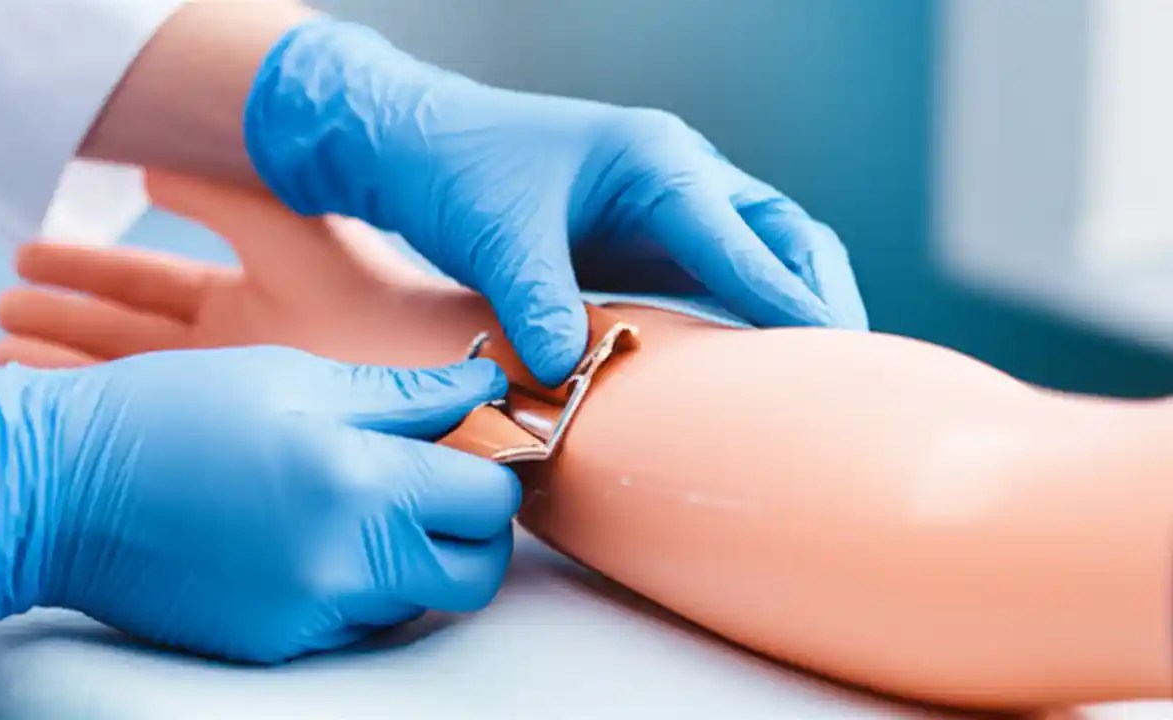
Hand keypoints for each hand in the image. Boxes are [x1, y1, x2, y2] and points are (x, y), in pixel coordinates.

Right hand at [0, 347, 518, 662]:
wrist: (61, 490)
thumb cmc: (177, 412)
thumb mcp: (297, 379)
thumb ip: (407, 395)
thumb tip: (485, 384)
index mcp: (360, 482)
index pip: (491, 502)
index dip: (495, 473)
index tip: (473, 451)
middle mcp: (346, 564)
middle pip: (475, 573)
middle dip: (474, 533)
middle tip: (437, 487)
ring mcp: (311, 615)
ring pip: (416, 598)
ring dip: (411, 556)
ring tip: (353, 502)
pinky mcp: (278, 645)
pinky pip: (354, 620)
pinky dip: (353, 583)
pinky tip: (305, 536)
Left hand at [245, 18, 867, 384]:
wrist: (415, 144)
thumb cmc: (456, 169)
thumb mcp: (495, 235)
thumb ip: (536, 301)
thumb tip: (565, 374)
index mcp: (655, 161)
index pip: (743, 236)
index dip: (788, 298)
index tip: (830, 353)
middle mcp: (679, 178)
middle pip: (784, 236)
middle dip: (822, 299)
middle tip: (849, 379)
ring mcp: (670, 208)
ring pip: (765, 254)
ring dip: (797, 307)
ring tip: (825, 383)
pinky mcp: (649, 239)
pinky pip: (723, 277)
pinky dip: (752, 316)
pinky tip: (757, 367)